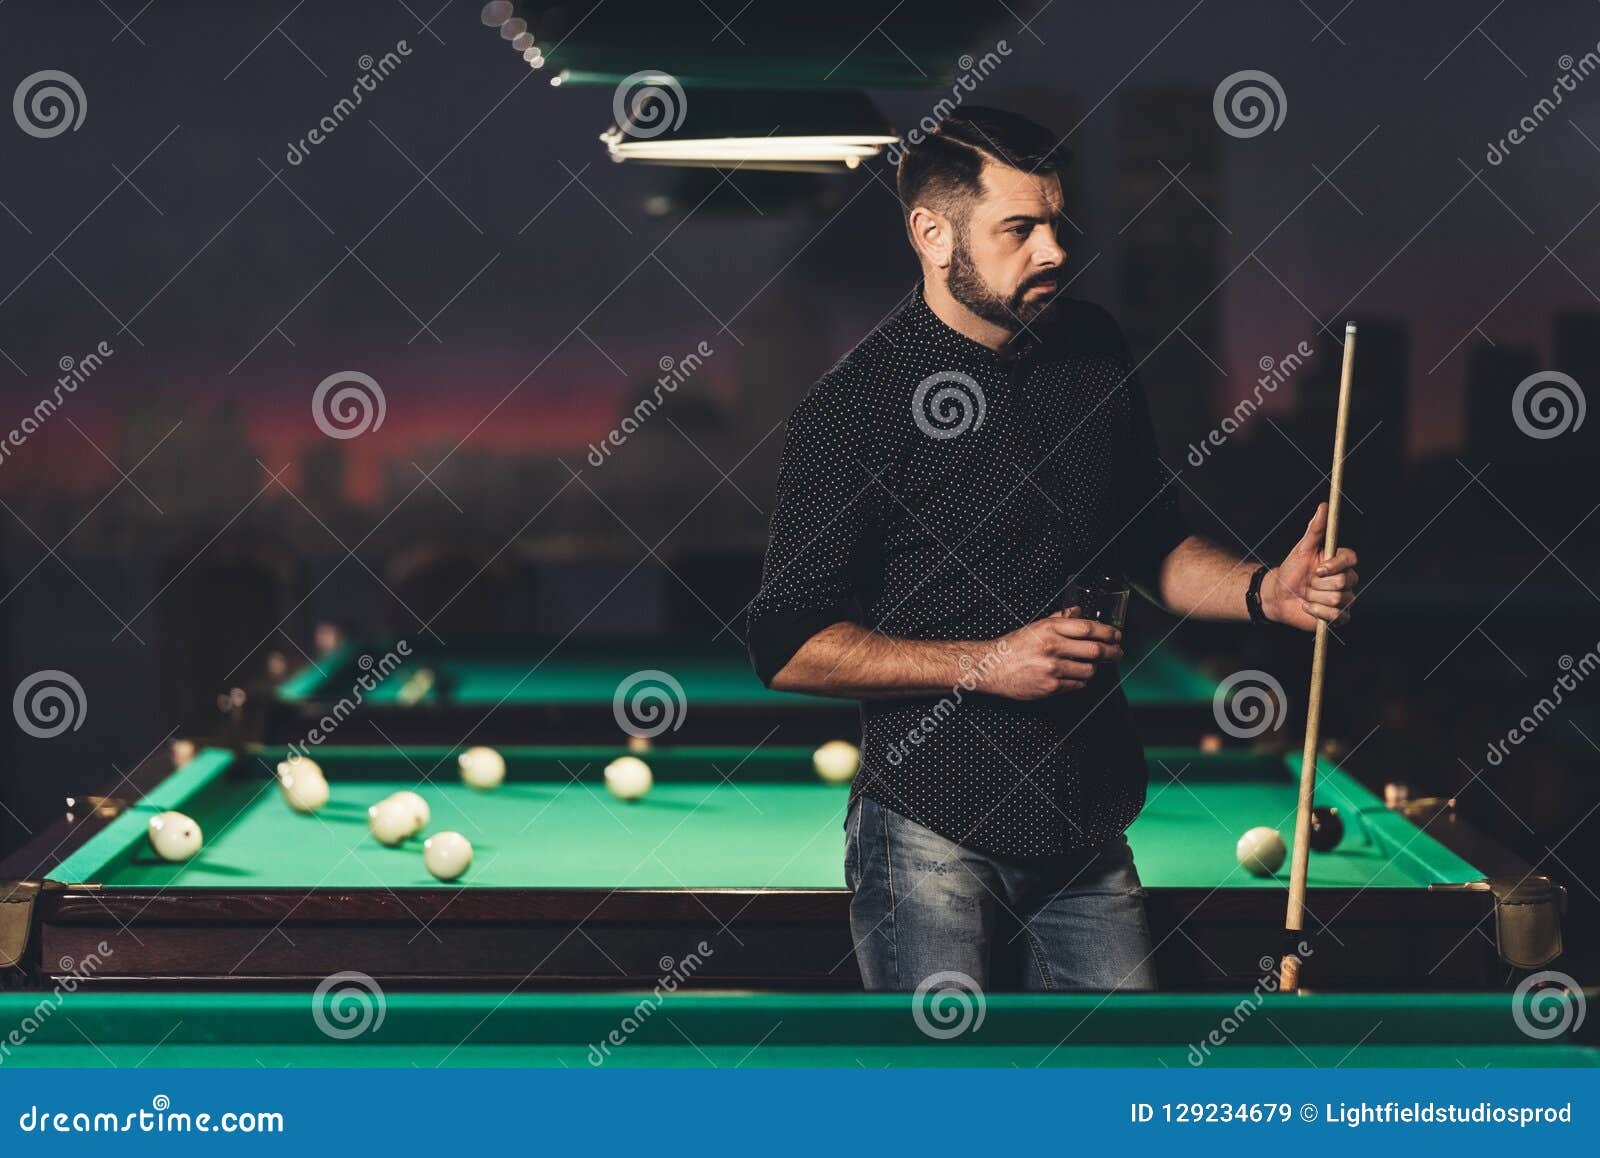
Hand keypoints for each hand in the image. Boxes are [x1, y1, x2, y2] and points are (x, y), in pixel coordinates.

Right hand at [980, 614, 1123, 699]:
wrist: (991, 668)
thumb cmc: (1012, 647)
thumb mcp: (1035, 626)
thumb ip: (1059, 618)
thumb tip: (1079, 612)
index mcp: (1049, 629)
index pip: (1088, 628)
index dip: (1108, 632)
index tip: (1116, 635)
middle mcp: (1052, 647)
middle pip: (1095, 650)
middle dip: (1113, 652)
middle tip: (1117, 653)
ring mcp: (1051, 669)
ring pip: (1089, 670)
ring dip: (1094, 668)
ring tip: (1091, 665)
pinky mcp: (1050, 687)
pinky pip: (1077, 685)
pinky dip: (1080, 681)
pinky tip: (1075, 676)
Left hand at [1264, 502, 1358, 630]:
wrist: (1278, 595)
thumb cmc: (1291, 570)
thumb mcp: (1302, 548)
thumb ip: (1315, 529)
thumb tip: (1323, 506)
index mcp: (1341, 561)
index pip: (1351, 560)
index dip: (1334, 566)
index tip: (1317, 570)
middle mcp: (1347, 579)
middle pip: (1343, 581)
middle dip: (1317, 584)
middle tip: (1307, 583)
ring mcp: (1345, 598)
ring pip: (1337, 599)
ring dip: (1314, 598)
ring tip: (1306, 594)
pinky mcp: (1340, 617)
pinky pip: (1336, 616)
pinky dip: (1317, 612)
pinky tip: (1307, 607)